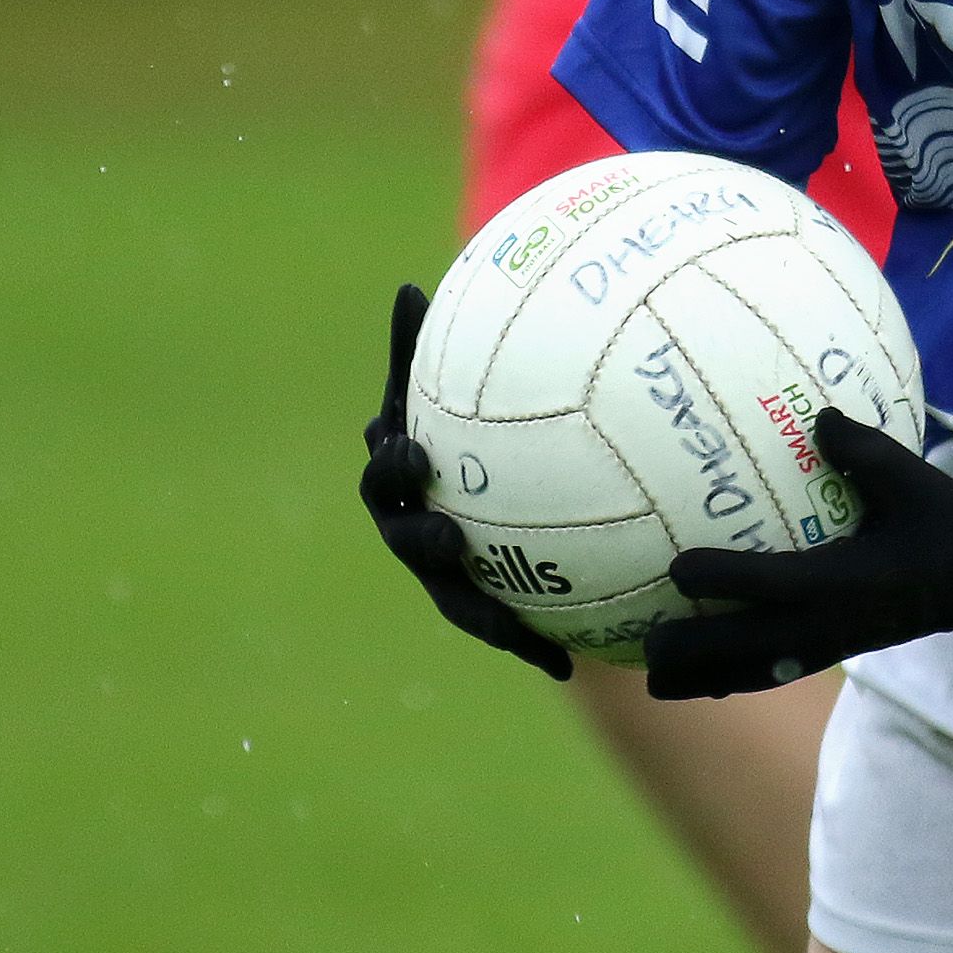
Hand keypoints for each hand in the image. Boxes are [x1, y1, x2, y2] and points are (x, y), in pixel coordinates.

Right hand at [362, 284, 570, 680]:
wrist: (490, 500)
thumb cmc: (462, 431)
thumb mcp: (452, 389)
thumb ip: (426, 348)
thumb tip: (408, 286)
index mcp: (399, 482)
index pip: (384, 472)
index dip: (393, 464)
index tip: (414, 452)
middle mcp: (411, 532)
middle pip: (407, 539)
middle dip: (421, 540)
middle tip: (448, 534)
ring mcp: (442, 578)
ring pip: (453, 600)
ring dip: (476, 613)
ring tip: (505, 626)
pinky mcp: (481, 611)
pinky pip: (506, 632)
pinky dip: (532, 649)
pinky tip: (568, 666)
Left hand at [644, 412, 952, 699]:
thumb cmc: (939, 518)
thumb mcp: (911, 477)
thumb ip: (865, 450)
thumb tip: (820, 417)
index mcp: (847, 581)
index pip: (774, 585)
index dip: (725, 580)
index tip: (676, 568)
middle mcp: (831, 623)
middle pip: (749, 649)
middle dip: (696, 650)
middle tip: (646, 641)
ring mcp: (828, 646)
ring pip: (755, 673)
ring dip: (705, 678)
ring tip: (652, 678)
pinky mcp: (829, 653)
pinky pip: (772, 673)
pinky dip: (731, 677)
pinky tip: (695, 676)